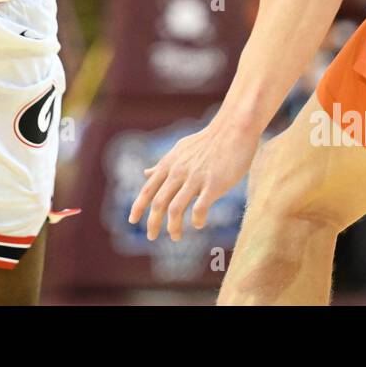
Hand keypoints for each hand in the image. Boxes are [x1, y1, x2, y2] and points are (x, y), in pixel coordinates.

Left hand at [128, 120, 258, 241]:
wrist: (233, 129)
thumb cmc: (208, 141)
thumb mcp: (179, 150)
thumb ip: (163, 165)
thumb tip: (146, 173)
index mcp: (170, 165)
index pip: (148, 189)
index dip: (138, 206)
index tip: (132, 221)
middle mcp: (179, 172)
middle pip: (158, 203)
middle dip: (152, 223)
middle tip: (151, 236)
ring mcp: (196, 178)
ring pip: (175, 209)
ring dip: (173, 227)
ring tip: (175, 237)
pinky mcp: (214, 184)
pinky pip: (200, 207)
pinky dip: (196, 220)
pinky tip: (198, 224)